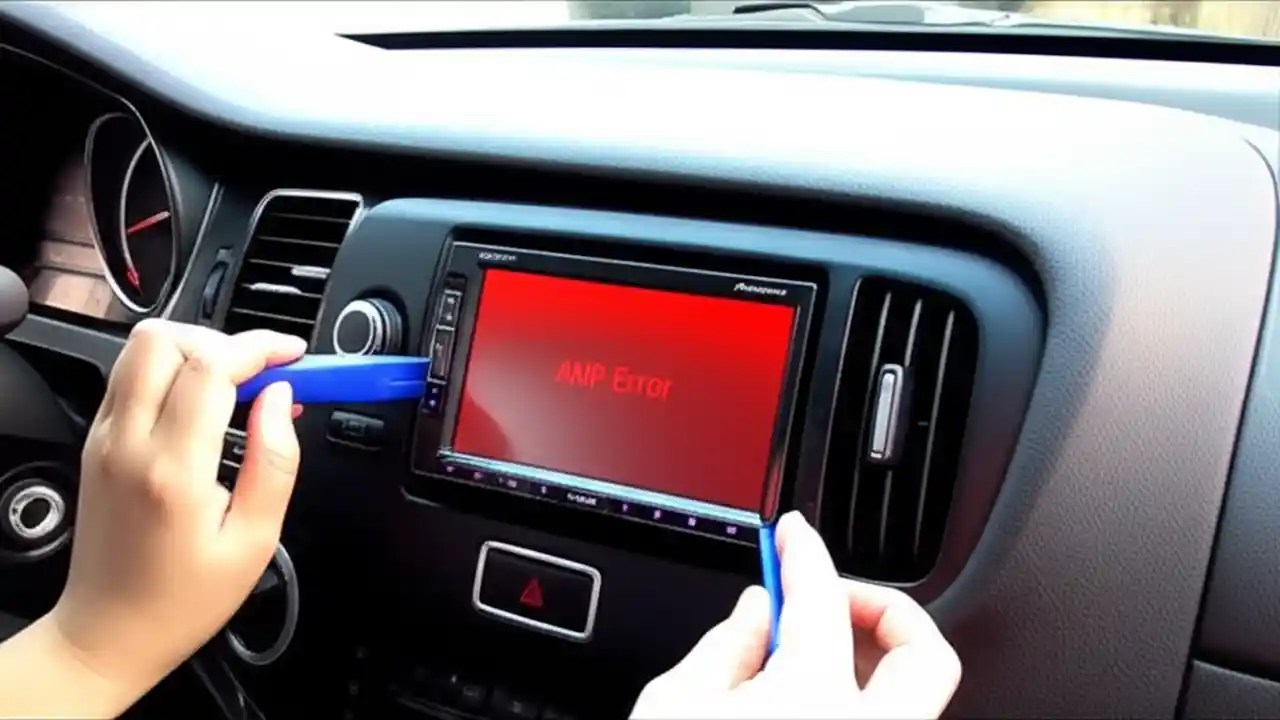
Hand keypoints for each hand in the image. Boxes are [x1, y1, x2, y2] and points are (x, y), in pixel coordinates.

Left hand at [49, 320, 305, 710]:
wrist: (109, 633)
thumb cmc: (183, 599)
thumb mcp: (254, 541)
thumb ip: (274, 463)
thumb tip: (281, 400)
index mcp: (172, 469)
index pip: (211, 366)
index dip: (260, 346)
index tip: (294, 355)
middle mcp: (128, 443)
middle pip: (164, 338)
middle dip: (223, 339)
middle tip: (261, 371)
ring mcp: (104, 439)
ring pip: (141, 349)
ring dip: (195, 350)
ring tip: (235, 387)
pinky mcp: (96, 443)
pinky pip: (129, 378)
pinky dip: (171, 372)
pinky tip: (203, 405)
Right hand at [630, 511, 960, 718]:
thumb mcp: (673, 707)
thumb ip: (723, 648)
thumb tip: (755, 612)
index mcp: (812, 700)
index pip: (821, 597)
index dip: (806, 552)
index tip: (796, 535)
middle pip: (928, 653)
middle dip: (889, 612)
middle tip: (836, 601)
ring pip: (918, 705)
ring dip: (876, 667)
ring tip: (818, 659)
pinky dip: (859, 709)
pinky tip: (807, 711)